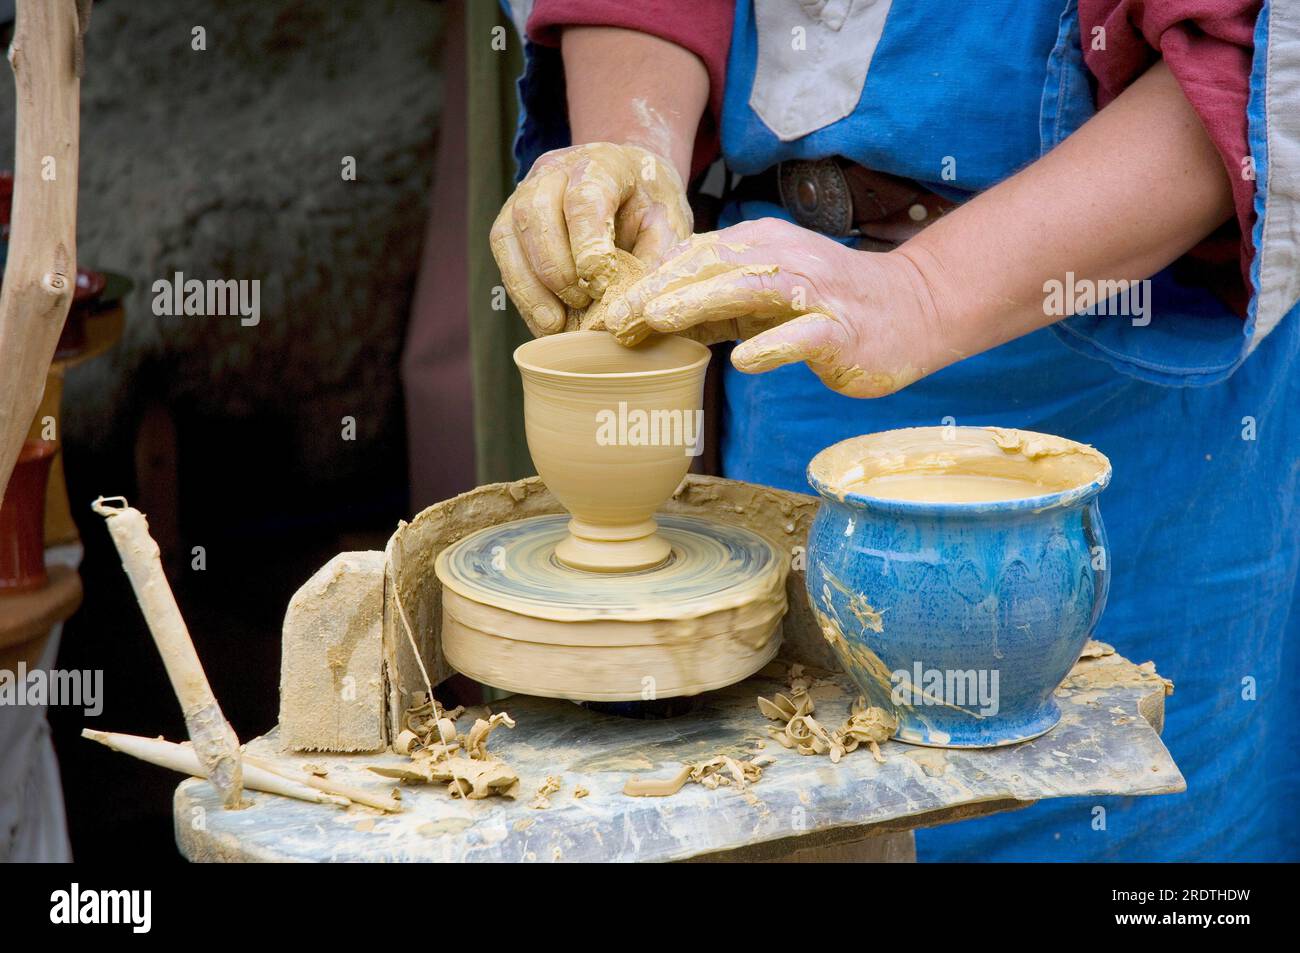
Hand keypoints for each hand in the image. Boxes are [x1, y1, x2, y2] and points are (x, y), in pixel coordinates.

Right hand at [490, 142, 692, 336]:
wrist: (629, 182)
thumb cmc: (649, 204)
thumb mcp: (669, 223)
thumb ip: (658, 257)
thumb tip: (634, 305)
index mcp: (602, 164)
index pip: (584, 198)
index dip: (587, 243)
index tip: (599, 280)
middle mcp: (554, 171)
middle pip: (536, 213)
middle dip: (556, 268)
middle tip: (582, 303)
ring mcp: (524, 194)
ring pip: (508, 236)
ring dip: (531, 286)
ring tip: (556, 323)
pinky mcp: (510, 222)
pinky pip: (504, 258)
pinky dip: (522, 294)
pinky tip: (545, 321)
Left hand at [603, 218, 946, 397]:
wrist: (910, 310)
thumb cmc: (825, 306)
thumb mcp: (763, 295)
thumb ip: (711, 303)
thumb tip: (645, 322)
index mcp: (758, 246)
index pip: (691, 257)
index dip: (645, 282)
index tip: (601, 311)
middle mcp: (783, 259)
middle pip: (710, 267)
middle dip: (657, 292)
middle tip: (611, 320)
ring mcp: (813, 293)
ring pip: (749, 289)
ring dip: (699, 302)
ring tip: (656, 320)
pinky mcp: (840, 329)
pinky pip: (802, 335)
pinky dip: (772, 346)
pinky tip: (742, 362)